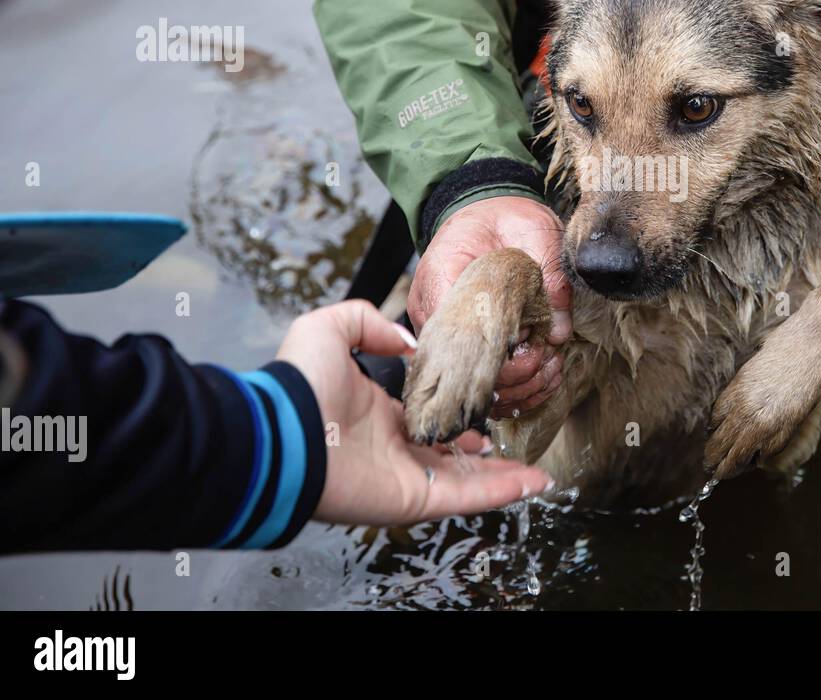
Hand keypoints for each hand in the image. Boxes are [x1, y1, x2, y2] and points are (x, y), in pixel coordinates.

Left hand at [276, 300, 551, 523]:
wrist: (280, 432)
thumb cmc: (298, 383)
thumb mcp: (329, 327)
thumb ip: (367, 322)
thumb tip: (406, 342)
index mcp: (379, 416)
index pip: (428, 421)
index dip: (458, 416)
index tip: (486, 408)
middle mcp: (395, 450)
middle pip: (453, 458)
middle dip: (488, 457)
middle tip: (519, 448)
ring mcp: (406, 478)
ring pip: (467, 481)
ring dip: (506, 478)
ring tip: (541, 475)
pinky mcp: (412, 499)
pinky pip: (464, 497)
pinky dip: (500, 492)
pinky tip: (533, 483)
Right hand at [409, 196, 570, 419]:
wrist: (485, 212)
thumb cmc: (502, 218)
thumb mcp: (532, 230)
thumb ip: (549, 274)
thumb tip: (558, 331)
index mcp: (441, 279)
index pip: (458, 337)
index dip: (499, 355)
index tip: (534, 346)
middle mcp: (434, 314)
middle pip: (461, 370)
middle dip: (512, 375)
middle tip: (546, 359)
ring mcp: (443, 334)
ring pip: (470, 385)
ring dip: (516, 388)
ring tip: (550, 370)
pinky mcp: (460, 345)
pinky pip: (480, 382)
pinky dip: (513, 389)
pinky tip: (541, 378)